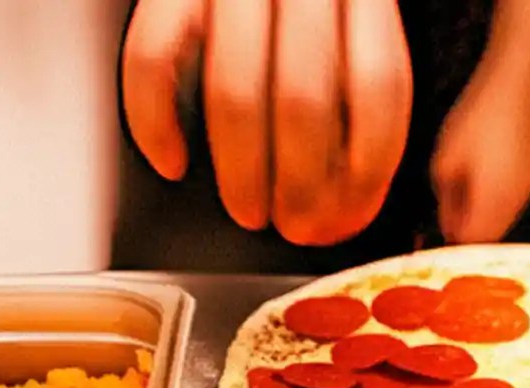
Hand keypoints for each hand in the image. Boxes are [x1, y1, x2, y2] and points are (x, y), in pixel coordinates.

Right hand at [122, 0, 410, 245]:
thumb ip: (364, 92)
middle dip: (301, 185)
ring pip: (233, 92)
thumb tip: (350, 208)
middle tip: (297, 226)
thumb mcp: (360, 19)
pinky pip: (150, 59)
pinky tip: (173, 161)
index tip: (351, 216)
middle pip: (304, 100)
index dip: (367, 167)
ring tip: (249, 210)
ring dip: (241, 172)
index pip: (378, 86)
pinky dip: (155, 123)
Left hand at [432, 67, 529, 244]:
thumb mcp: (444, 160)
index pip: (469, 240)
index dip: (448, 239)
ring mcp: (525, 189)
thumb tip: (446, 218)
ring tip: (456, 195)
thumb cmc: (477, 118)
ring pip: (499, 221)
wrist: (513, 85)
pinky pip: (508, 203)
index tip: (432, 231)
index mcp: (492, 201)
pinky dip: (490, 204)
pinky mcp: (529, 175)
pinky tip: (476, 183)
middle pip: (487, 236)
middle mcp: (514, 201)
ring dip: (478, 218)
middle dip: (464, 231)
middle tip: (442, 214)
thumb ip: (444, 198)